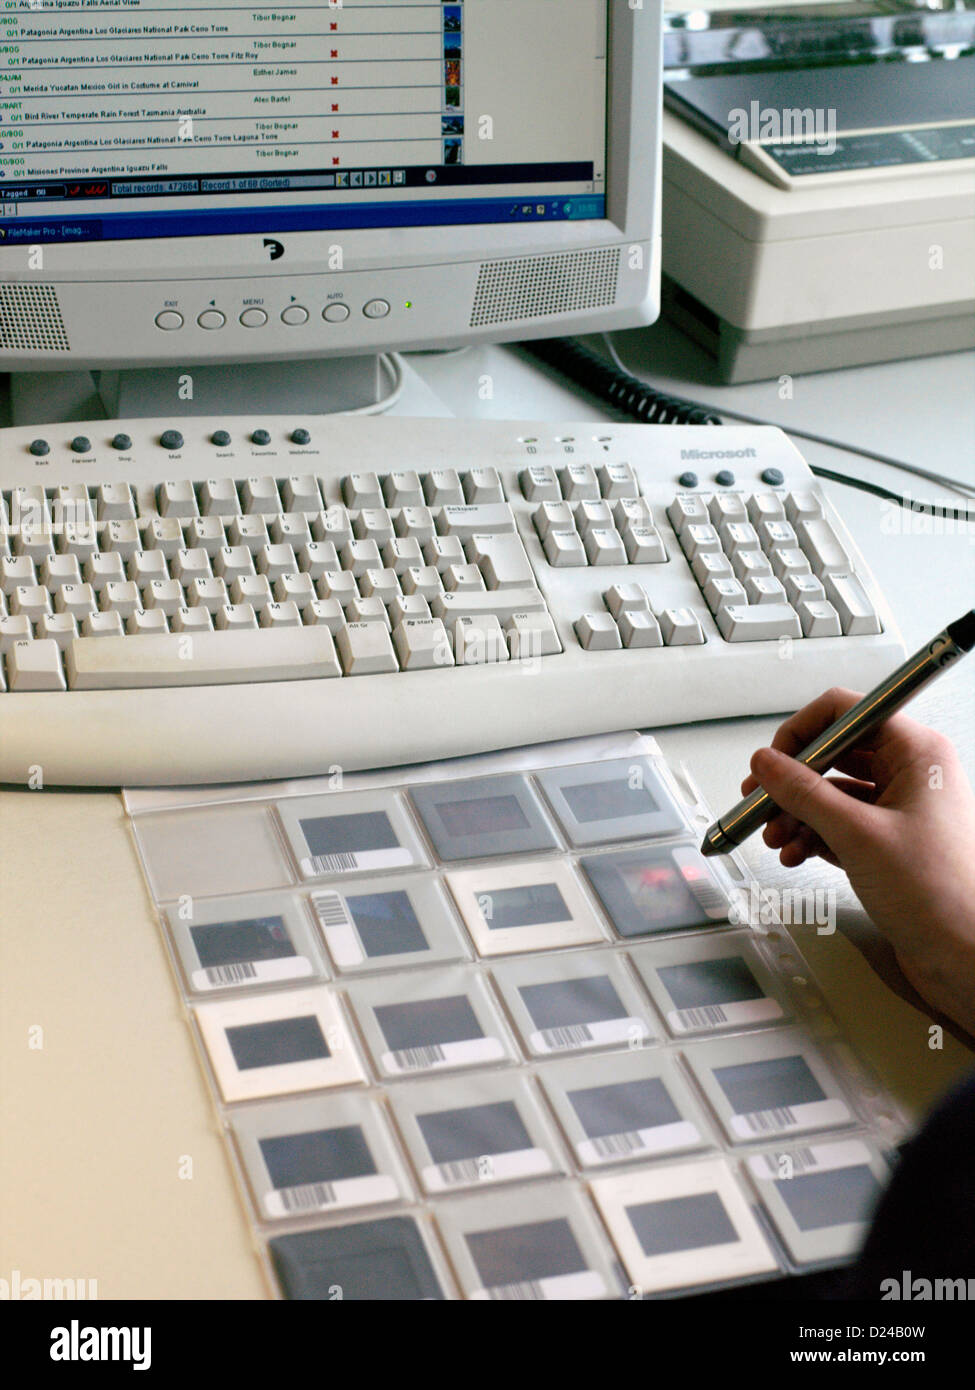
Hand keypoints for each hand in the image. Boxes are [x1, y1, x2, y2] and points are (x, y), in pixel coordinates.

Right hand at [742, 687, 974, 1035]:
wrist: (965, 956)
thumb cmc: (941, 896)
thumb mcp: (858, 835)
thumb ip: (804, 793)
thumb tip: (768, 763)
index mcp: (917, 753)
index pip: (847, 712)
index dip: (803, 733)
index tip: (772, 760)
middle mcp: (911, 773)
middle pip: (833, 755)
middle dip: (792, 781)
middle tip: (759, 800)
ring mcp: (900, 808)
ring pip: (831, 792)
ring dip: (795, 814)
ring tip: (775, 836)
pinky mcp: (888, 841)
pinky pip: (837, 823)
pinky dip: (810, 836)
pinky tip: (794, 853)